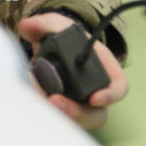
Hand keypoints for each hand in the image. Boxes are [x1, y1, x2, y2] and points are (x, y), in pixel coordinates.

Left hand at [18, 12, 127, 129]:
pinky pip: (57, 119)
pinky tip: (28, 97)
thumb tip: (27, 25)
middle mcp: (95, 93)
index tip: (94, 98)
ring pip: (74, 121)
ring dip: (56, 114)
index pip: (118, 88)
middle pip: (95, 114)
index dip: (110, 95)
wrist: (48, 48)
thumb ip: (45, 24)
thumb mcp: (57, 25)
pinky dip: (43, 111)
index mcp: (105, 70)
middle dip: (75, 112)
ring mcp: (78, 105)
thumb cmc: (63, 37)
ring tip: (36, 99)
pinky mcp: (60, 111)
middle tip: (53, 101)